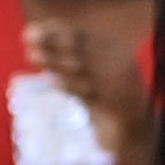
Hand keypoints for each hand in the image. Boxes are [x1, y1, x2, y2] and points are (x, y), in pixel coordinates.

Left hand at [24, 15, 157, 164]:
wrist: (137, 135)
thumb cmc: (107, 103)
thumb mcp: (92, 77)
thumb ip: (74, 60)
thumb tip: (42, 42)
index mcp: (119, 52)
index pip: (86, 35)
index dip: (58, 30)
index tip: (32, 30)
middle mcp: (123, 66)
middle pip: (84, 49)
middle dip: (54, 41)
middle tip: (27, 37)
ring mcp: (123, 86)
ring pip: (85, 68)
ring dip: (56, 60)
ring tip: (31, 54)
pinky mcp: (120, 108)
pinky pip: (92, 93)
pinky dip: (71, 84)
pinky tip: (52, 80)